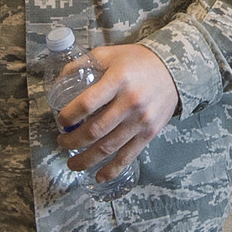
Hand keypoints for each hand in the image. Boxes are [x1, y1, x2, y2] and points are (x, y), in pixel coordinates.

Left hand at [54, 43, 178, 182]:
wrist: (173, 70)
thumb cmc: (136, 61)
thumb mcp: (107, 54)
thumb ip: (81, 65)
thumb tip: (58, 83)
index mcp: (117, 81)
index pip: (87, 103)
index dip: (69, 115)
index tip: (60, 121)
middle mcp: (130, 103)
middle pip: (96, 130)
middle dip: (73, 141)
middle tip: (61, 142)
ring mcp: (141, 120)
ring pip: (109, 147)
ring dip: (87, 159)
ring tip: (72, 163)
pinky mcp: (150, 133)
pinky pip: (129, 155)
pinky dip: (113, 169)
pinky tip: (99, 176)